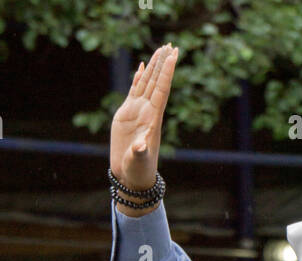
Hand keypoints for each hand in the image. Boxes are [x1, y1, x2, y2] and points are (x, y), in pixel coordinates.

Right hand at [110, 45, 178, 198]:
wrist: (131, 176)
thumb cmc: (138, 170)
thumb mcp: (138, 160)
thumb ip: (140, 151)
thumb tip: (140, 146)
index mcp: (153, 118)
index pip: (162, 90)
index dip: (167, 72)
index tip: (174, 55)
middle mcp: (147, 111)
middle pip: (157, 81)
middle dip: (163, 63)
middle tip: (171, 44)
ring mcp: (138, 111)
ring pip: (146, 83)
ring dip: (154, 66)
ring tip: (160, 49)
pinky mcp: (127, 114)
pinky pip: (134, 91)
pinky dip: (138, 78)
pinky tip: (142, 67)